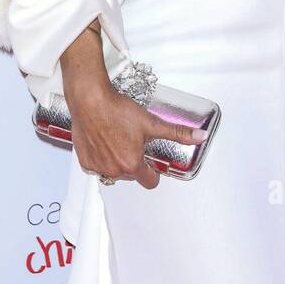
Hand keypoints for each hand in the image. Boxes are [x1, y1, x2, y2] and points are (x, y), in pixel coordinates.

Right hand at [62, 37, 202, 188]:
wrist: (90, 101)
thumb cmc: (117, 111)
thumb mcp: (152, 123)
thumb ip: (178, 133)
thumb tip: (199, 136)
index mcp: (131, 164)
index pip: (149, 182)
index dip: (154, 172)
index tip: (152, 162)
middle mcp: (113, 171)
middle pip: (132, 175)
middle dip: (135, 162)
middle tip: (135, 142)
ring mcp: (97, 167)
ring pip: (114, 172)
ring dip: (118, 161)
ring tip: (119, 139)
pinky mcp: (85, 161)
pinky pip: (98, 166)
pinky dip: (102, 158)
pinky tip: (105, 141)